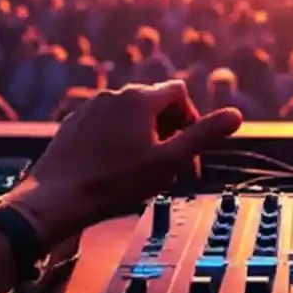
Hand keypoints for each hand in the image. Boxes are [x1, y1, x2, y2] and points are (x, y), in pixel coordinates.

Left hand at [7, 80, 242, 245]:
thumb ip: (203, 135)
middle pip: (154, 103)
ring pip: (129, 115)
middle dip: (169, 130)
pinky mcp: (72, 124)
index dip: (191, 119)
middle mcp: (114, 94)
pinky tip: (113, 169)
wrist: (55, 199)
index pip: (179, 93)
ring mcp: (89, 108)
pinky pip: (105, 125)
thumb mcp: (168, 161)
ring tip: (141, 170)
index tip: (188, 152)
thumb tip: (236, 115)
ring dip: (144, 136)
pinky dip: (117, 140)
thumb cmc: (114, 183)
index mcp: (139, 98)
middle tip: (169, 166)